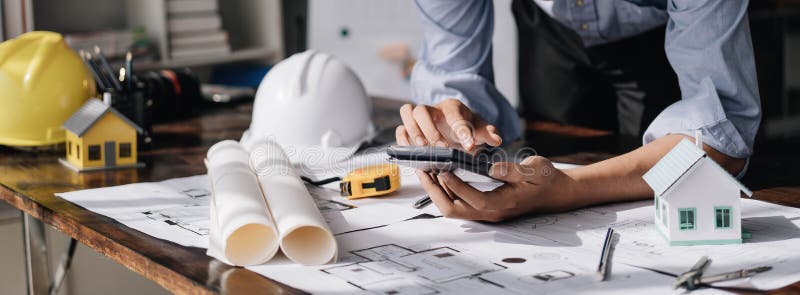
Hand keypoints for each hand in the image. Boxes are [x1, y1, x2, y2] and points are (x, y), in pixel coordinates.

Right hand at [395, 99, 501, 151]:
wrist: (455, 130)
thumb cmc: (466, 128)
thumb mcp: (480, 130)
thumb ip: (488, 134)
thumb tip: (496, 139)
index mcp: (453, 108)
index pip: (455, 116)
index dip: (462, 131)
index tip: (469, 148)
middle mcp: (433, 109)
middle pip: (422, 110)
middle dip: (430, 130)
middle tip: (441, 148)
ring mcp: (419, 118)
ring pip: (407, 113)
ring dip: (413, 132)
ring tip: (423, 149)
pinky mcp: (410, 129)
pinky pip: (400, 129)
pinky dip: (403, 140)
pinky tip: (413, 153)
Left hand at [417, 156, 575, 221]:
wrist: (554, 192)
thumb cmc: (545, 179)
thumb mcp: (534, 169)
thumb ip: (513, 169)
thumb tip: (491, 167)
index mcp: (504, 203)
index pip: (474, 199)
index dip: (456, 185)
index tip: (442, 169)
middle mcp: (491, 212)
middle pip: (454, 210)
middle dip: (435, 192)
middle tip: (424, 170)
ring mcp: (486, 212)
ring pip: (453, 208)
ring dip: (436, 191)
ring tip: (425, 170)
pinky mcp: (482, 208)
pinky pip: (458, 203)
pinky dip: (445, 190)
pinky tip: (438, 175)